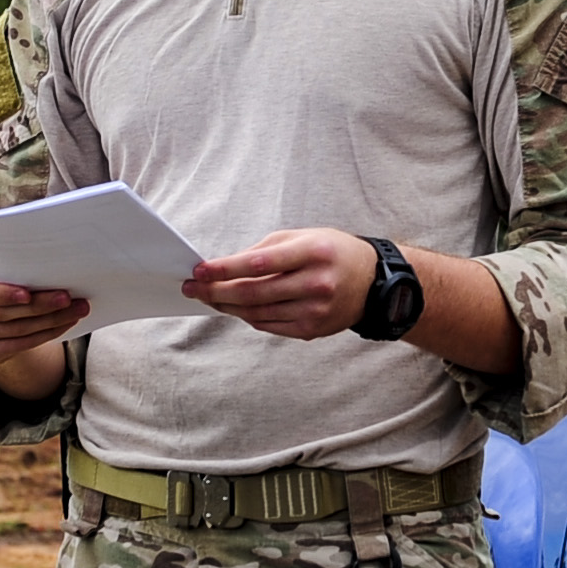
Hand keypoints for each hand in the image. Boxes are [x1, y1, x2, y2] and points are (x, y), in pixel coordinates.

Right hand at [0, 255, 85, 387]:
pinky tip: (63, 324)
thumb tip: (51, 260)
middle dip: (38, 305)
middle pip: (0, 312)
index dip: (0, 293)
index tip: (27, 294)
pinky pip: (17, 346)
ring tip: (76, 309)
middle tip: (68, 298)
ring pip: (13, 330)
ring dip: (49, 320)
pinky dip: (44, 334)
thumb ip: (6, 260)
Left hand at [185, 228, 377, 340]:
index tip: (200, 270)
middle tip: (193, 289)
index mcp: (314, 252)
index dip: (224, 269)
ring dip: (228, 306)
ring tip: (209, 298)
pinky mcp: (312, 330)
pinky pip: (269, 326)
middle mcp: (316, 283)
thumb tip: (225, 266)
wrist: (373, 283)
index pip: (259, 264)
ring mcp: (315, 311)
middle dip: (217, 292)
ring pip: (257, 313)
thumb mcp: (303, 237)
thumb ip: (265, 250)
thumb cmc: (333, 252)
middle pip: (253, 293)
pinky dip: (248, 317)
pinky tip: (235, 308)